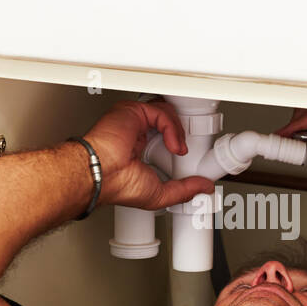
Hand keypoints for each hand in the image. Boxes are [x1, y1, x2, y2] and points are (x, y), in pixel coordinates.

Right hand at [84, 100, 213, 209]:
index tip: (190, 157)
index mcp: (138, 151)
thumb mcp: (160, 194)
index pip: (165, 138)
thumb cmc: (116, 184)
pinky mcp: (134, 111)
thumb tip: (204, 187)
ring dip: (180, 132)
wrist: (102, 173)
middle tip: (190, 151)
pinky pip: (162, 112)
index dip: (181, 145)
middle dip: (184, 135)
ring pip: (167, 114)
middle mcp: (136, 133)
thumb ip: (184, 190)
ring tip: (180, 150)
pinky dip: (172, 128)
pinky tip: (174, 144)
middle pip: (168, 122)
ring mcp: (134, 121)